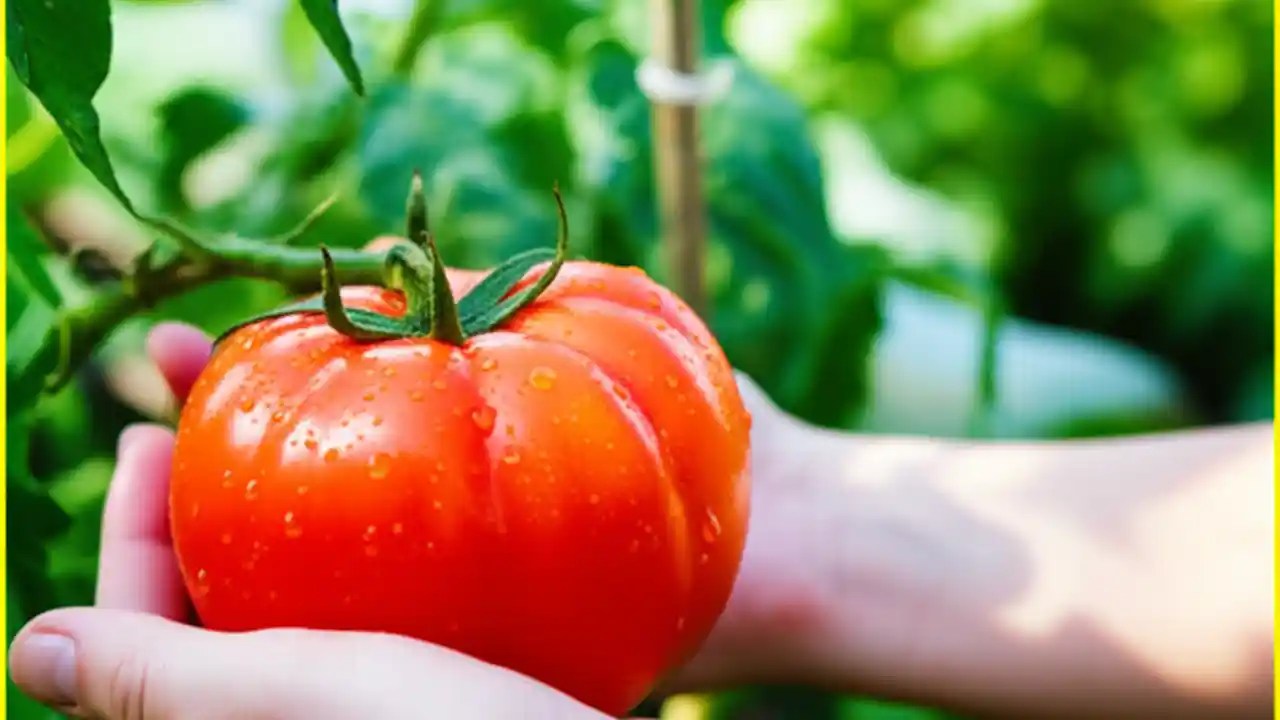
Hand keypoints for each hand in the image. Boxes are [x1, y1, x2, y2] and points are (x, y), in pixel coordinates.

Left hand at [8, 323, 610, 719]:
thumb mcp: (286, 699)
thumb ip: (152, 677)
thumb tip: (31, 649)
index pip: (132, 627)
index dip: (126, 523)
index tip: (146, 424)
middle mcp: (283, 710)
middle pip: (212, 587)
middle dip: (202, 485)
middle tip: (215, 399)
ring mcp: (355, 696)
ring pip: (293, 580)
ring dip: (284, 493)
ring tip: (300, 409)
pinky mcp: (420, 679)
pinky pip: (367, 592)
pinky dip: (361, 526)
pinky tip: (395, 473)